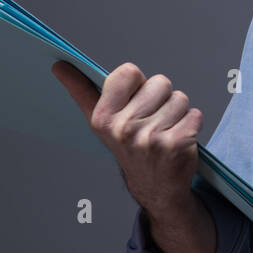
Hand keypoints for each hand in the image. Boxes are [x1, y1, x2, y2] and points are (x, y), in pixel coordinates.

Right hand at [52, 60, 202, 220]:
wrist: (156, 188)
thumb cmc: (130, 145)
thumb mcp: (102, 122)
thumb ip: (82, 90)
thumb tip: (58, 64)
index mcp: (103, 118)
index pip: (128, 71)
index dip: (138, 83)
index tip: (134, 100)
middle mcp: (124, 128)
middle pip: (160, 82)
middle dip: (162, 98)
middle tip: (153, 122)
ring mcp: (151, 138)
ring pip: (180, 98)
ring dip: (178, 112)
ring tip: (166, 131)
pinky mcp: (177, 145)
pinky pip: (195, 114)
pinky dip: (192, 124)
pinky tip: (180, 140)